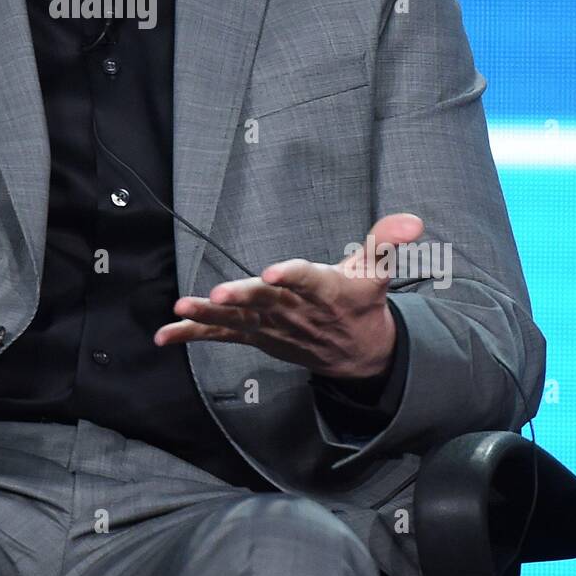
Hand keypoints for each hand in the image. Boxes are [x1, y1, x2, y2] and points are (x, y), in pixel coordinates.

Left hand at [153, 212, 424, 379]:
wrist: (357, 354)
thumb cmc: (360, 303)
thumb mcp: (376, 270)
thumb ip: (386, 240)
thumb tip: (412, 220)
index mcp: (324, 291)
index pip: (307, 280)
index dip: (290, 275)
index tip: (272, 271)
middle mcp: (294, 312)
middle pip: (266, 302)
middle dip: (242, 298)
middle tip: (219, 294)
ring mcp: (271, 327)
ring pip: (237, 321)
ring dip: (207, 317)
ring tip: (182, 309)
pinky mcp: (254, 336)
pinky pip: (219, 337)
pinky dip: (191, 335)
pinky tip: (163, 334)